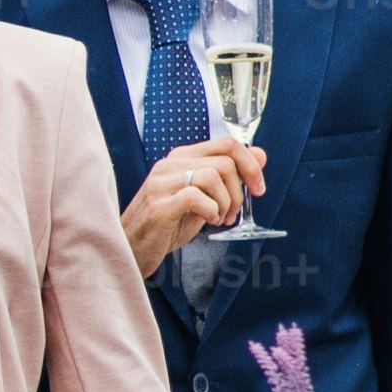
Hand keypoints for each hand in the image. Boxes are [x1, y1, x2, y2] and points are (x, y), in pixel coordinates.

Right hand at [122, 139, 265, 275]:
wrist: (132, 248)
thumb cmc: (166, 223)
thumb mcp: (203, 197)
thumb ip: (228, 176)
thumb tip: (260, 155)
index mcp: (181, 158)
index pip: (227, 143)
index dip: (251, 164)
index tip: (258, 188)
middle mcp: (169, 165)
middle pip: (225, 161)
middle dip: (240, 191)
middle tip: (233, 212)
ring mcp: (161, 184)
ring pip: (213, 176)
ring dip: (225, 203)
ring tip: (218, 218)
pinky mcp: (159, 205)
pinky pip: (197, 197)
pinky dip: (211, 211)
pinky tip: (208, 222)